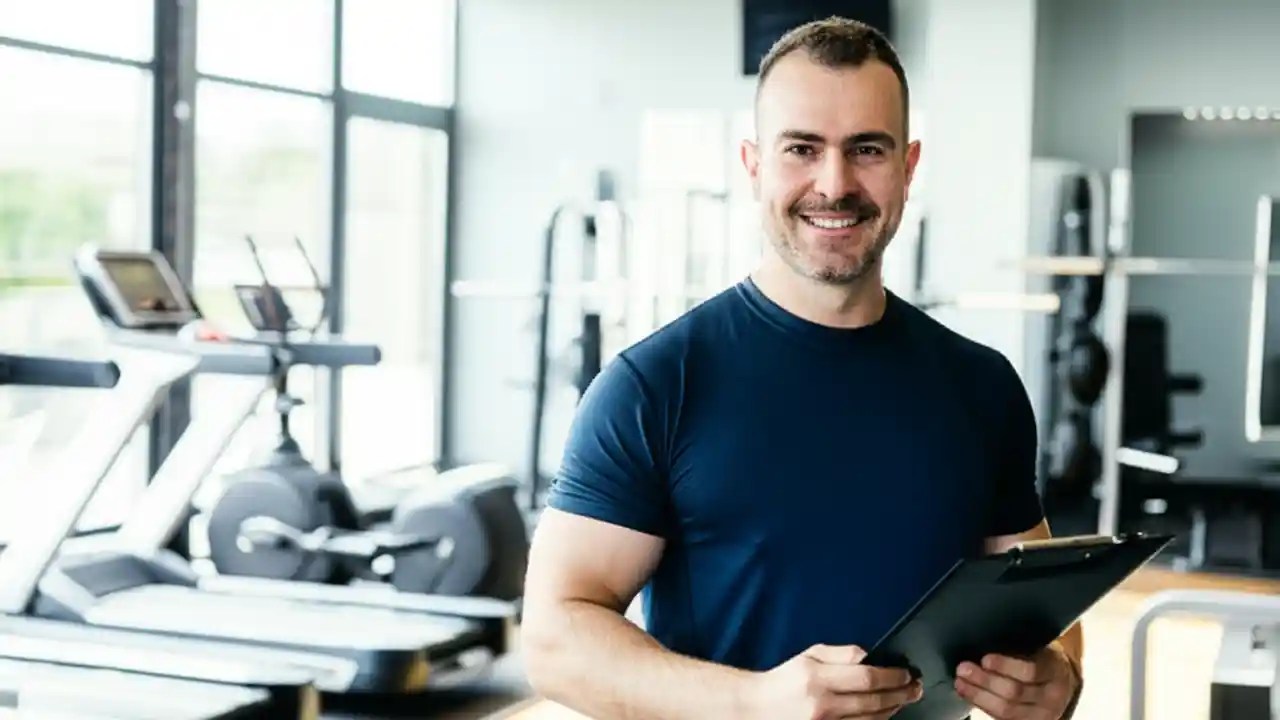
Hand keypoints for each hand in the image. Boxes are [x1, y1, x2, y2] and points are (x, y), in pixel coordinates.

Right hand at [746, 644, 922, 719]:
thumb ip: (840, 654)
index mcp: (817, 677)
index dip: (893, 676)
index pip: (867, 677)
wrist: (757, 709)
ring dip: (892, 710)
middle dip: (900, 694)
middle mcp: (822, 704)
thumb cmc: (784, 680)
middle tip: (915, 688)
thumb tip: (869, 656)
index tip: (906, 673)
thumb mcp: (808, 655)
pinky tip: (884, 715)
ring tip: (904, 700)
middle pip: (874, 701)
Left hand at [954, 644, 1079, 718]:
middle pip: (1015, 692)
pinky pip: (1003, 719)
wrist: (1062, 685)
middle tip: (963, 669)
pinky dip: (982, 707)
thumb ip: (1018, 650)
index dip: (1005, 666)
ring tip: (960, 683)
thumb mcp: (1038, 650)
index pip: (1030, 671)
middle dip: (985, 681)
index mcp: (1054, 671)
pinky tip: (968, 695)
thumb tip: (982, 644)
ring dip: (978, 696)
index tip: (984, 659)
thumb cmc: (1041, 661)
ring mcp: (1042, 715)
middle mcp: (1052, 696)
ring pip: (1007, 710)